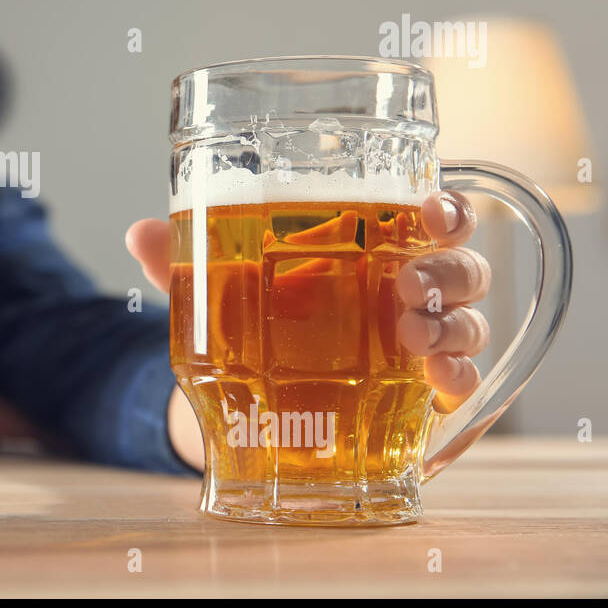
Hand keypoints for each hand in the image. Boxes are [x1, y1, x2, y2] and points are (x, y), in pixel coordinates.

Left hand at [125, 190, 490, 470]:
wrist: (243, 397)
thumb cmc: (252, 316)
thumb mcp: (215, 283)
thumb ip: (184, 257)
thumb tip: (138, 234)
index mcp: (373, 247)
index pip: (431, 216)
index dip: (446, 209)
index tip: (429, 212)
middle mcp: (408, 289)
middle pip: (463, 267)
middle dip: (447, 271)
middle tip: (407, 285)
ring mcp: (419, 342)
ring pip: (469, 323)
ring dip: (451, 326)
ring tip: (410, 336)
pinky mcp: (419, 395)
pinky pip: (459, 385)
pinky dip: (458, 382)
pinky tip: (438, 386)